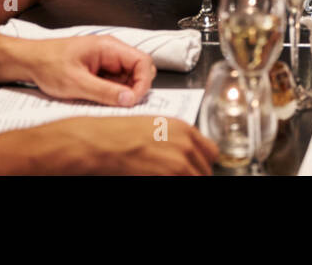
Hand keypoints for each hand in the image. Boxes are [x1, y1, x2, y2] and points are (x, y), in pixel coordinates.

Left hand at [22, 34, 155, 105]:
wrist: (30, 61)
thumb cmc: (48, 64)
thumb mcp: (76, 83)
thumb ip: (105, 92)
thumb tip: (130, 99)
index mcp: (109, 47)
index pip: (142, 61)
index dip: (143, 83)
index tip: (132, 101)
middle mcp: (111, 51)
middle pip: (140, 70)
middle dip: (136, 89)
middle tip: (122, 104)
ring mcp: (106, 61)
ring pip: (129, 78)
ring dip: (123, 93)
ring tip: (105, 102)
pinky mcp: (100, 70)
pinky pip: (116, 82)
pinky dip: (113, 93)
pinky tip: (99, 99)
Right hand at [34, 116, 218, 174]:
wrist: (100, 142)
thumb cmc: (119, 133)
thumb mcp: (154, 127)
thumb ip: (176, 140)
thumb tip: (186, 154)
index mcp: (184, 128)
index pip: (211, 152)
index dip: (203, 163)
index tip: (196, 169)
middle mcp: (186, 144)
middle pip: (206, 170)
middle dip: (195, 175)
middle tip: (179, 176)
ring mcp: (179, 163)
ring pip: (197, 179)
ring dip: (186, 180)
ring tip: (163, 176)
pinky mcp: (169, 176)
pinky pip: (182, 184)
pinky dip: (176, 183)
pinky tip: (155, 177)